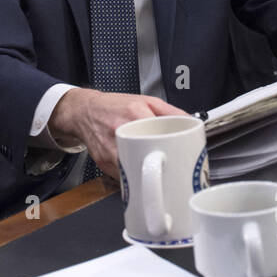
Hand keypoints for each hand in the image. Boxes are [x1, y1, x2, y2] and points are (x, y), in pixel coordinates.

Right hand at [47, 89, 187, 180]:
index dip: (170, 148)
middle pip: (145, 156)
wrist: (85, 111)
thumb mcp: (146, 100)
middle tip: (172, 171)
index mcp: (135, 113)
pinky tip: (138, 171)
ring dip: (147, 176)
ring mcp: (110, 149)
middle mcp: (121, 131)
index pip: (158, 134)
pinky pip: (123, 176)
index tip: (180, 157)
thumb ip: (171, 111)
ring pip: (133, 171)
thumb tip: (191, 123)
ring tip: (156, 174)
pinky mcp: (103, 162)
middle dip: (160, 167)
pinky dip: (133, 177)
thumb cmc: (114, 106)